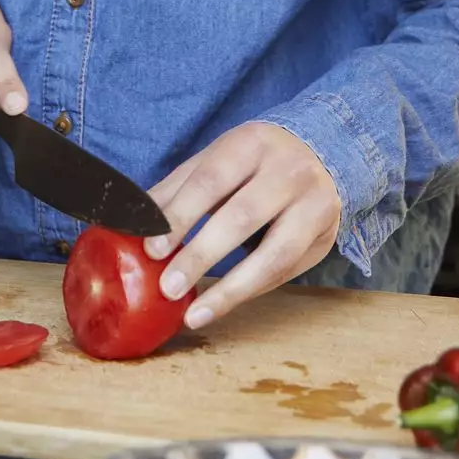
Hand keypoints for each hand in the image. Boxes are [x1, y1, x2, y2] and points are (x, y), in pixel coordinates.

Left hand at [142, 122, 342, 330]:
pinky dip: (251, 292)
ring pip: (274, 254)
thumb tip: (133, 220)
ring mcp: (313, 204)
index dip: (181, 215)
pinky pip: (286, 272)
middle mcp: (288, 170)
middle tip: (169, 287)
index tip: (153, 249)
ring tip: (195, 314)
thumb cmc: (256, 161)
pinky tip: (222, 305)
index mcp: (251, 144)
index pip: (211, 180)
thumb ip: (178, 189)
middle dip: (202, 254)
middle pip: (243, 216)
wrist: (323, 151)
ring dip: (231, 288)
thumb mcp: (217, 160)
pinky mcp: (325, 236)